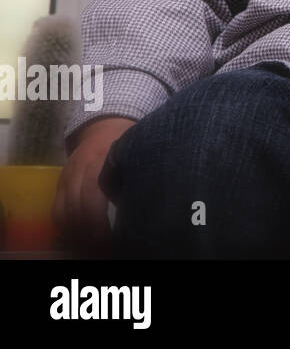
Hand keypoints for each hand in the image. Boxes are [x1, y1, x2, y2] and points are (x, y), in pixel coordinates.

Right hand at [52, 116, 135, 253]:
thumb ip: (138, 172)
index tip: (110, 239)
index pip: (92, 195)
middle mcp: (79, 168)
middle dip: (88, 234)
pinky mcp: (61, 183)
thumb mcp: (137, 151)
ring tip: (91, 250)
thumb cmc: (128, 139)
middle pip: (76, 208)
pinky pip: (57, 210)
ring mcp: (67, 176)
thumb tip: (148, 203)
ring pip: (64, 212)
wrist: (105, 123)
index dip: (98, 221)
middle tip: (103, 250)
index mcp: (102, 157)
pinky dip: (65, 227)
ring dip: (76, 235)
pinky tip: (78, 240)